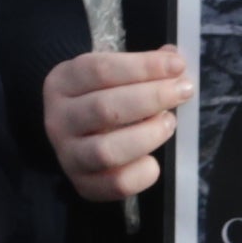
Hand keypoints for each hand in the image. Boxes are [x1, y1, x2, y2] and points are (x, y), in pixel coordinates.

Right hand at [45, 44, 191, 204]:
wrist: (72, 135)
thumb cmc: (97, 99)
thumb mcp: (110, 76)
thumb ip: (140, 68)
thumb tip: (174, 58)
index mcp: (61, 83)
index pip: (99, 70)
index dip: (143, 66)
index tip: (177, 65)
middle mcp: (58, 119)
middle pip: (105, 108)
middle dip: (152, 98)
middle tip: (183, 91)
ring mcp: (68, 154)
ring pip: (108, 150)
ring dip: (148, 135)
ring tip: (169, 123)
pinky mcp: (83, 184)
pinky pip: (116, 184)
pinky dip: (142, 174)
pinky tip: (154, 161)